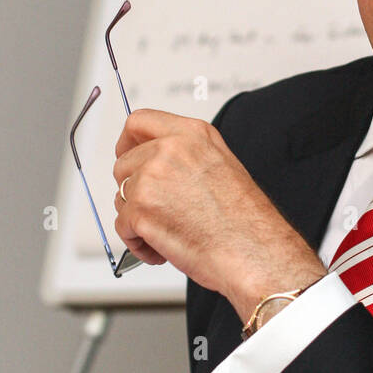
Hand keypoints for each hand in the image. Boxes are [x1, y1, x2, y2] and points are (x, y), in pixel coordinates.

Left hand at [112, 109, 326, 321]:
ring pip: (120, 197)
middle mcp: (169, 149)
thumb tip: (155, 162)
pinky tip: (163, 247)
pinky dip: (138, 243)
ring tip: (168, 232)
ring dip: (137, 218)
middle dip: (133, 189)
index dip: (127, 142)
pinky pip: (122, 227)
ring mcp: (151, 178)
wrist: (251, 251)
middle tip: (156, 209)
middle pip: (123, 164)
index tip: (127, 154)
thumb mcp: (220, 165)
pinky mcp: (140, 209)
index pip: (139, 121)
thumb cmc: (244, 219)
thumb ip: (184, 155)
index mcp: (191, 134)